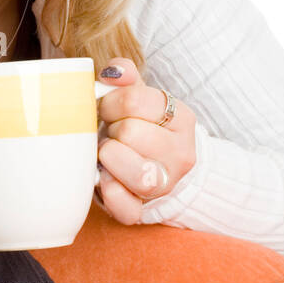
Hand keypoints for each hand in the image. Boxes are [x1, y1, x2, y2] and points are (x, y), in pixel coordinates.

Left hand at [95, 57, 197, 223]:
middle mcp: (181, 154)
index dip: (111, 102)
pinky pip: (127, 208)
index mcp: (181, 120)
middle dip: (111, 131)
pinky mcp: (143, 210)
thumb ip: (125, 79)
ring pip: (137, 173)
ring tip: (106, 154)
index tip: (108, 109)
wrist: (154, 167)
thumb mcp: (137, 97)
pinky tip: (102, 179)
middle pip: (131, 133)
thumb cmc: (138, 127)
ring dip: (110, 159)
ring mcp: (165, 185)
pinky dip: (109, 194)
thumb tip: (114, 72)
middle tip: (110, 134)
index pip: (135, 101)